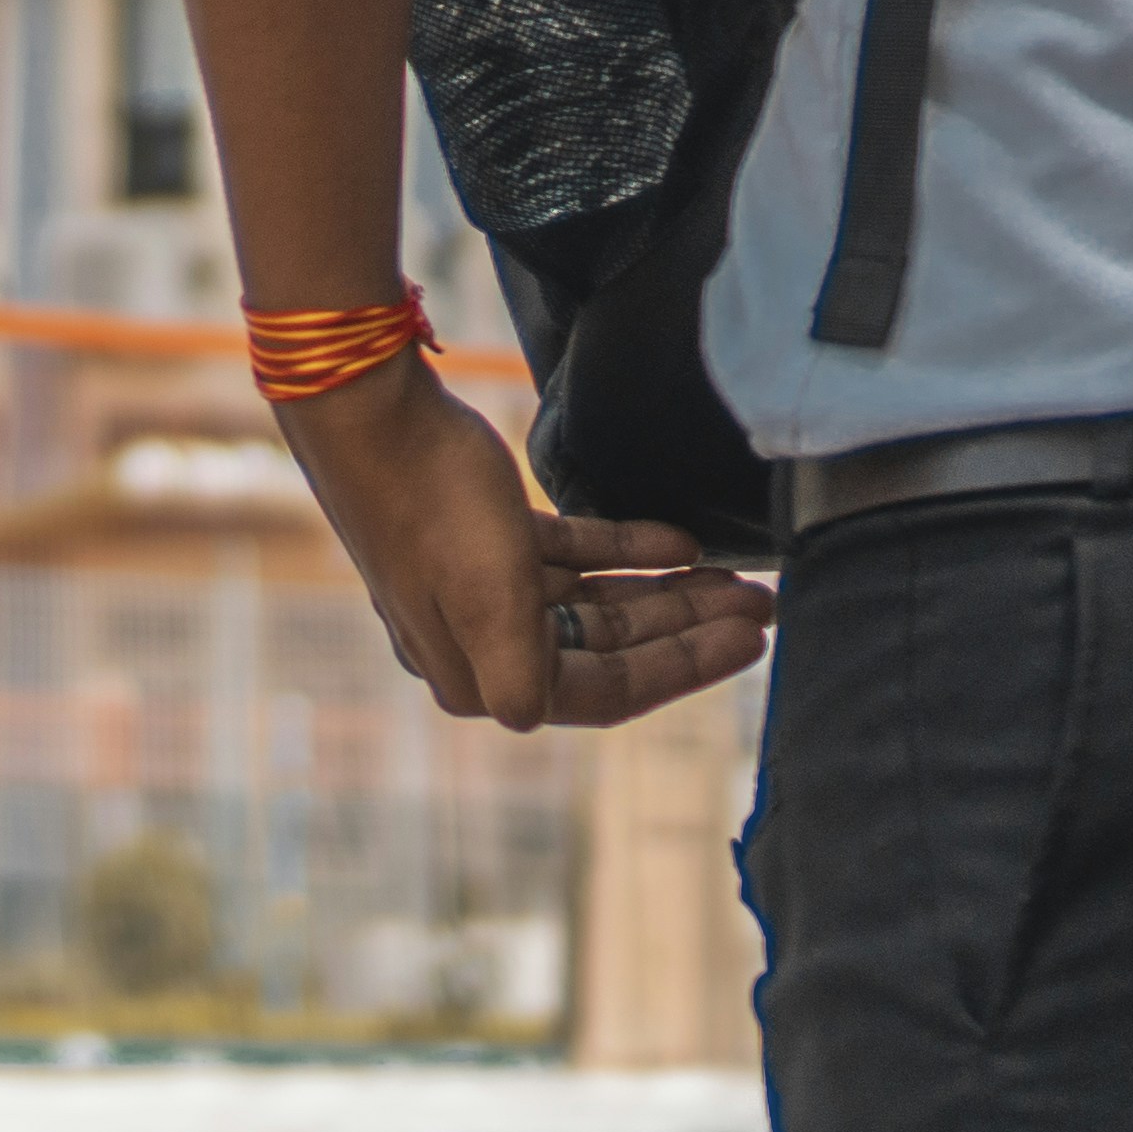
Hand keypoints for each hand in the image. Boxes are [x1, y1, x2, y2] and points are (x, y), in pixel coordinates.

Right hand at [270, 357, 773, 726]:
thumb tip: (536, 717)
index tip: (748, 644)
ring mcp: (486, 589)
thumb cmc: (432, 508)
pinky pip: (577, 557)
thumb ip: (521, 675)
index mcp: (481, 674)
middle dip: (688, 629)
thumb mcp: (487, 600)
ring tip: (737, 577)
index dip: (683, 671)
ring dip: (667, 591)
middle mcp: (484, 642)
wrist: (371, 414)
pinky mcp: (491, 539)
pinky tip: (680, 541)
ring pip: (598, 603)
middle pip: (610, 649)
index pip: (605, 691)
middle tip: (761, 608)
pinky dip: (626, 550)